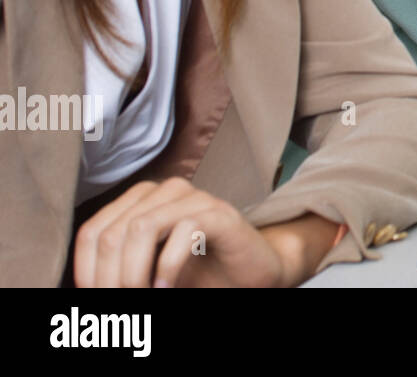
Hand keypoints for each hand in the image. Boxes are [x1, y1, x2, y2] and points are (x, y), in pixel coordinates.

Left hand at [73, 177, 337, 287]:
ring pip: (141, 228)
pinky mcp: (220, 214)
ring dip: (133, 273)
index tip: (93, 299)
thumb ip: (119, 268)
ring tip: (141, 297)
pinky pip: (182, 232)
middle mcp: (166, 191)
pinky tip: (167, 287)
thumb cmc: (199, 274)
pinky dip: (167, 268)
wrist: (253, 273)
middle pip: (113, 232)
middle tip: (117, 305)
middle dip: (109, 278)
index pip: (93, 231)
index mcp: (142, 200)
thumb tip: (84, 287)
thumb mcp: (147, 271)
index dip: (85, 270)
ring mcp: (195, 199)